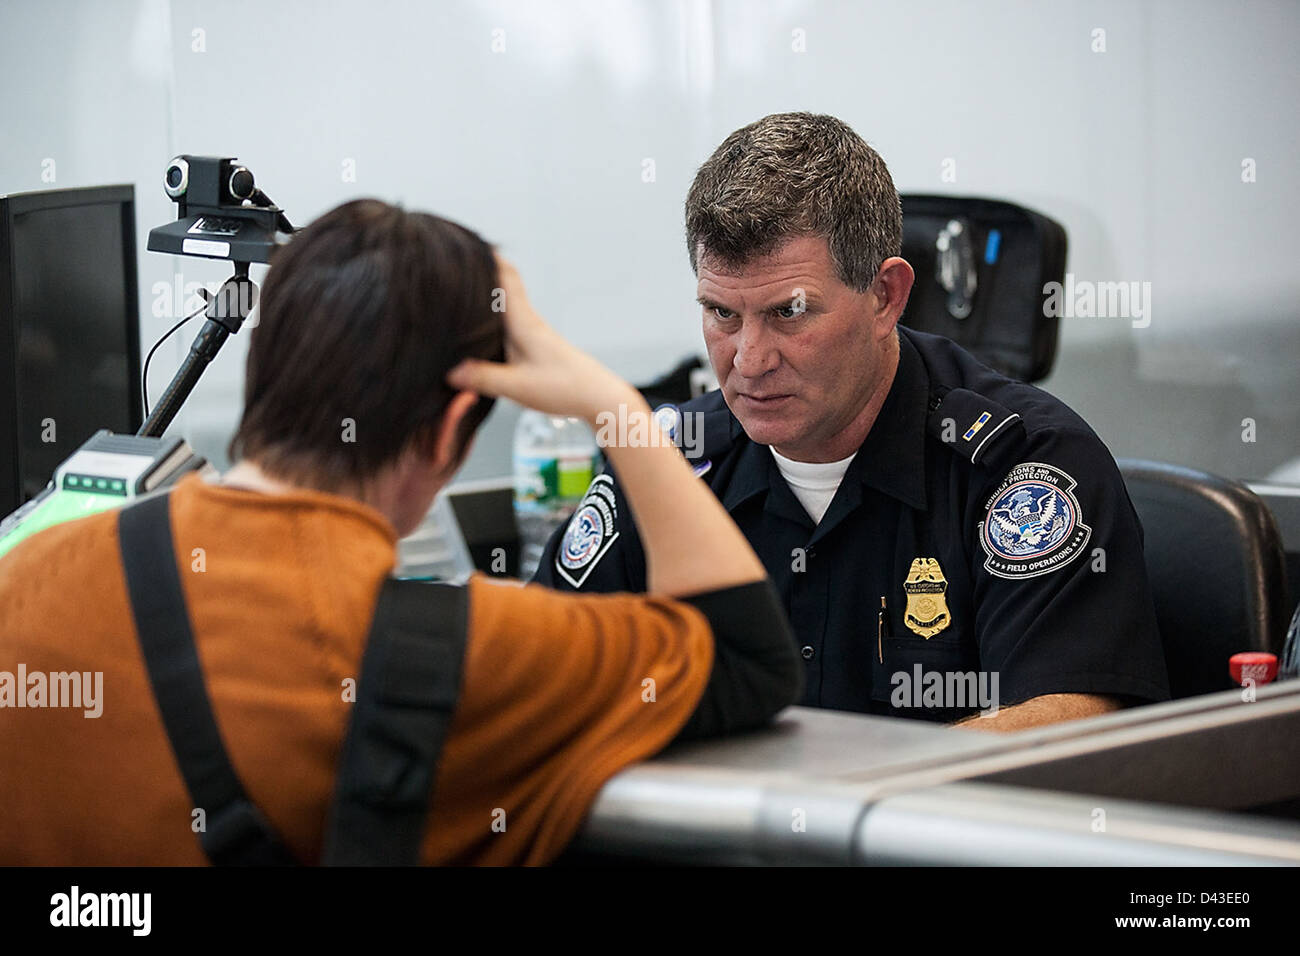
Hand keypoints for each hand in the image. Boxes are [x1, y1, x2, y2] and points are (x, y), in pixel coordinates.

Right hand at [447, 254, 633, 423]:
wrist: (598, 398)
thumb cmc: (564, 388)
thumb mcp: (517, 386)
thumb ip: (482, 378)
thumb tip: (449, 370)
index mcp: (523, 321)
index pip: (505, 275)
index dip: (486, 255)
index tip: (466, 240)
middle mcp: (528, 321)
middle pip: (502, 286)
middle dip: (480, 272)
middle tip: (452, 261)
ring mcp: (532, 334)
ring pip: (504, 306)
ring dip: (485, 296)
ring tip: (458, 293)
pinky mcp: (534, 349)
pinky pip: (507, 326)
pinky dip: (492, 320)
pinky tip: (479, 332)